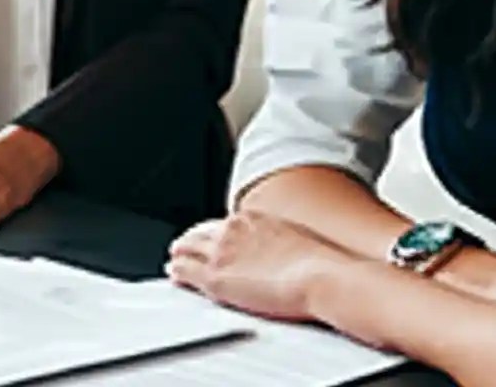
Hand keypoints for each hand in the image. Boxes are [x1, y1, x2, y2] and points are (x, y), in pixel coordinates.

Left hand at [166, 211, 354, 321]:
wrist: (322, 276)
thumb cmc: (322, 265)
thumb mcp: (299, 241)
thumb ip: (281, 243)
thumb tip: (287, 254)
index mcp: (253, 219)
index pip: (223, 225)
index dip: (213, 234)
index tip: (211, 239)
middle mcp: (232, 230)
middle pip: (201, 233)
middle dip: (191, 241)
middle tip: (182, 247)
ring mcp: (221, 252)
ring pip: (187, 249)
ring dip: (179, 254)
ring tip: (174, 260)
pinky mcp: (215, 276)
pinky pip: (185, 271)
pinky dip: (177, 272)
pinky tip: (174, 274)